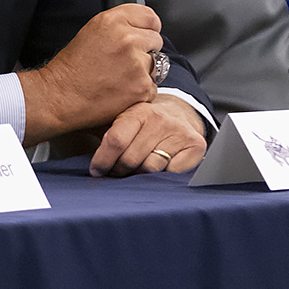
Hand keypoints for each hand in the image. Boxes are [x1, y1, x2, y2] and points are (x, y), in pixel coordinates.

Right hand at [19, 4, 161, 139]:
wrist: (60, 96)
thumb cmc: (71, 68)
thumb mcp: (91, 32)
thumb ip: (119, 26)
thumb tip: (143, 28)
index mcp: (113, 21)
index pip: (150, 17)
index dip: (147, 28)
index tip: (144, 36)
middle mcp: (127, 39)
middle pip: (156, 40)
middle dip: (145, 50)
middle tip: (124, 62)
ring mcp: (137, 64)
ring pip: (156, 64)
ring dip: (143, 72)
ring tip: (119, 78)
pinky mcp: (142, 87)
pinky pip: (152, 87)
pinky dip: (140, 92)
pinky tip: (121, 92)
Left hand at [88, 96, 206, 177]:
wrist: (180, 114)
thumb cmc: (145, 123)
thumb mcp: (125, 121)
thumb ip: (109, 136)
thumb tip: (92, 165)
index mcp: (137, 111)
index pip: (116, 140)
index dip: (103, 160)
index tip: (97, 171)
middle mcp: (159, 120)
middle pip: (132, 158)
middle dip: (119, 171)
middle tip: (116, 173)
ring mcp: (178, 132)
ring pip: (151, 168)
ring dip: (140, 176)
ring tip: (137, 171)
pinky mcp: (195, 145)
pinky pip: (172, 173)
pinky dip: (163, 176)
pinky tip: (160, 169)